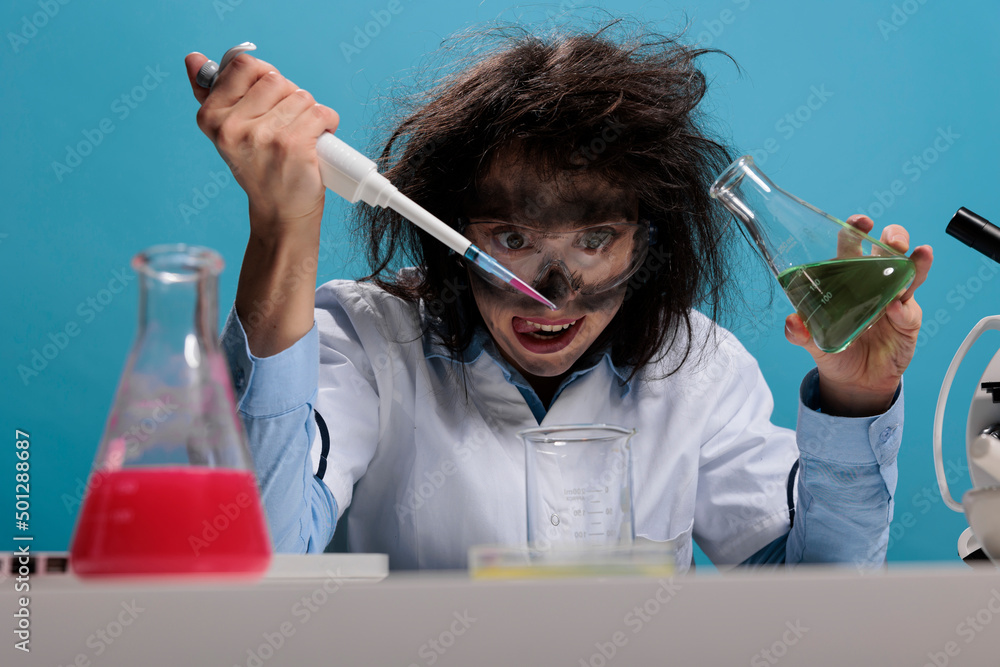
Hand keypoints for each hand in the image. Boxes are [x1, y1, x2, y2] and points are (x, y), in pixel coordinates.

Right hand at [184, 52, 339, 240]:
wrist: (280, 214)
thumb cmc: (259, 169)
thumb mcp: (227, 132)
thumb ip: (210, 93)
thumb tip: (194, 58)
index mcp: (212, 117)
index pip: (245, 65)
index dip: (266, 78)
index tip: (270, 100)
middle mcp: (233, 126)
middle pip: (277, 80)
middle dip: (290, 98)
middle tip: (286, 126)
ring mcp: (264, 136)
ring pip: (302, 96)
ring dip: (310, 114)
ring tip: (301, 137)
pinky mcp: (293, 145)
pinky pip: (321, 112)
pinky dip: (328, 123)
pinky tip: (317, 141)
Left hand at [784, 214, 933, 416]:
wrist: (855, 380)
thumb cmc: (834, 349)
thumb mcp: (813, 340)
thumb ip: (800, 332)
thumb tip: (791, 322)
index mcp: (847, 277)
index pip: (853, 244)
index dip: (857, 229)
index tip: (861, 222)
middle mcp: (874, 282)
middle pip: (888, 250)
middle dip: (894, 238)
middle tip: (891, 239)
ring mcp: (894, 299)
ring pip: (910, 273)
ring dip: (915, 263)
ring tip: (919, 254)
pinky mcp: (907, 321)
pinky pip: (909, 311)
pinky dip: (904, 310)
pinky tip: (897, 310)